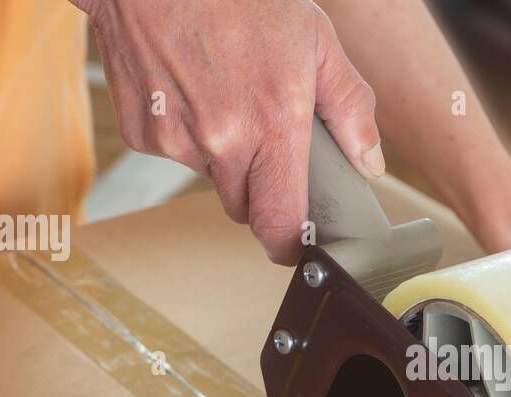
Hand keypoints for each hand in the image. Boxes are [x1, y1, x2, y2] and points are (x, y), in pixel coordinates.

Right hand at [73, 0, 384, 262]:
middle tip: (267, 143)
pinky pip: (176, 155)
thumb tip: (369, 163)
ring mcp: (175, 140)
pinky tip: (192, 90)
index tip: (299, 241)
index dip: (291, 244)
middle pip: (246, 209)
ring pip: (212, 180)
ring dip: (224, 158)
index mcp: (272, 124)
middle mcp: (221, 141)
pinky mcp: (141, 133)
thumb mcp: (315, 39)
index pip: (280, 225)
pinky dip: (187, 135)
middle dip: (261, 189)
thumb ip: (350, 106)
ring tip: (227, 98)